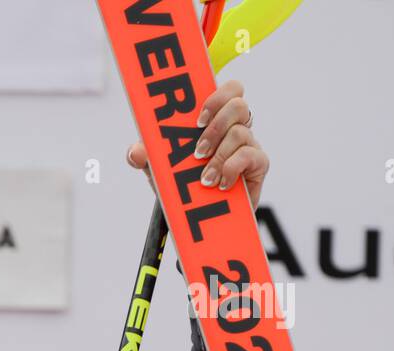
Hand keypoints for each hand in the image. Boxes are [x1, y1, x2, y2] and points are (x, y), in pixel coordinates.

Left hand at [125, 79, 269, 210]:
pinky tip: (220, 184)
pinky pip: (251, 156)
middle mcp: (234, 127)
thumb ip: (145, 157)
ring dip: (218, 156)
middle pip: (239, 104)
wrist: (200, 217)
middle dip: (215, 126)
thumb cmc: (183, 185)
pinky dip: (231, 169)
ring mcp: (248, 145)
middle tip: (197, 151)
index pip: (228, 90)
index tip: (196, 120)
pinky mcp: (258, 165)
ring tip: (204, 179)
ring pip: (240, 132)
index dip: (216, 97)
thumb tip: (135, 152)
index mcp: (214, 120)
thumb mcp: (158, 170)